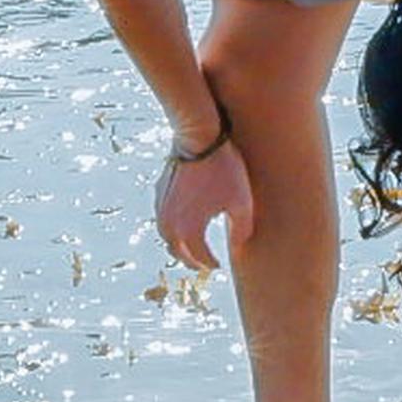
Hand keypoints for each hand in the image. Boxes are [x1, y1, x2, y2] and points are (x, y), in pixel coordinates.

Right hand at [155, 134, 254, 271]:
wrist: (198, 137)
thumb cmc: (223, 168)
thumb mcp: (243, 201)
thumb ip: (242, 230)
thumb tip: (237, 248)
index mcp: (189, 231)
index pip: (200, 258)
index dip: (211, 263)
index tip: (219, 264)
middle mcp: (170, 225)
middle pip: (179, 253)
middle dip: (193, 261)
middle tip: (205, 263)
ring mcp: (161, 209)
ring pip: (168, 238)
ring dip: (180, 246)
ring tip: (193, 246)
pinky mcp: (159, 194)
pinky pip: (164, 220)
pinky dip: (174, 228)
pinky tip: (185, 222)